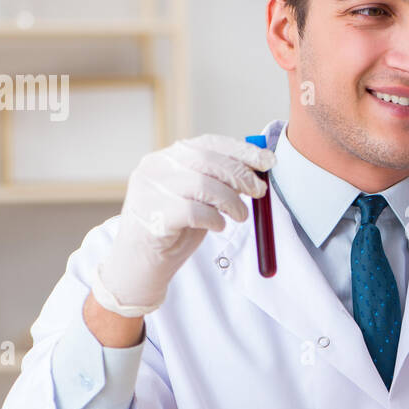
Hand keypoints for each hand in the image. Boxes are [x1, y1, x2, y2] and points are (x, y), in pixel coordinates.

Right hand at [93, 134, 274, 315]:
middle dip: (240, 175)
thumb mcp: (198, 198)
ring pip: (202, 185)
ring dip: (231, 201)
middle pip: (207, 160)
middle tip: (260, 192)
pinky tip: (217, 226)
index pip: (208, 143)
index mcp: (167, 158)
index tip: (268, 161)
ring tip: (240, 215)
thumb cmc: (174, 229)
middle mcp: (155, 168)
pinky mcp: (152, 216)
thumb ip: (218, 181)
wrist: (139, 265)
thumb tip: (257, 170)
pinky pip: (194, 212)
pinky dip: (214, 219)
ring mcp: (149, 191)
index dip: (241, 151)